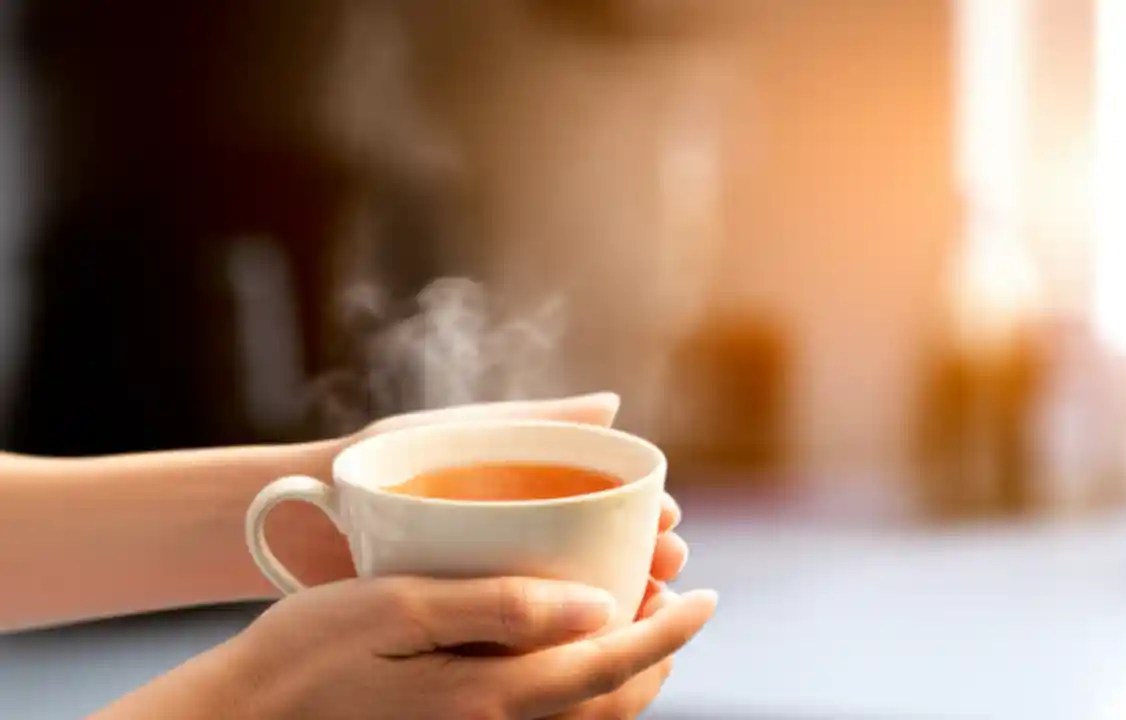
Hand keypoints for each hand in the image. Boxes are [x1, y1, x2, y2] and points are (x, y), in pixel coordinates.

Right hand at [202, 577, 714, 719]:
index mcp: (492, 695)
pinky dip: (582, 688)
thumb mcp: (400, 605)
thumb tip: (597, 604)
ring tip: (636, 617)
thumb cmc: (306, 652)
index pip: (612, 665)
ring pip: (585, 719)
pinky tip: (568, 649)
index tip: (708, 596)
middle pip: (612, 702)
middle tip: (673, 595)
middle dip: (658, 650)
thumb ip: (501, 606)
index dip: (670, 632)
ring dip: (625, 670)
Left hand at [265, 394, 689, 599]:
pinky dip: (557, 640)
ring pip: (571, 598)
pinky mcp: (465, 623)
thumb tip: (613, 404)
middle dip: (642, 559)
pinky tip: (580, 647)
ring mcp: (494, 582)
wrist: (289, 521)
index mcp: (524, 491)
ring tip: (640, 602)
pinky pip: (523, 635)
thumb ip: (532, 420)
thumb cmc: (370, 464)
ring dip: (613, 603)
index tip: (670, 520)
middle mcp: (518, 537)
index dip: (644, 514)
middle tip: (668, 565)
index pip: (604, 504)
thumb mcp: (456, 432)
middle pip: (600, 552)